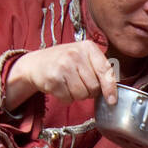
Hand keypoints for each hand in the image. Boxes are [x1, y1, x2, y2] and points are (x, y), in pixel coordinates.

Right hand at [4, 40, 118, 109]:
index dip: (110, 88)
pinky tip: (60, 87)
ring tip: (69, 85)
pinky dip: (66, 98)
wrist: (35, 64)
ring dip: (77, 96)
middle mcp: (75, 54)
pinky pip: (68, 98)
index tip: (112, 100)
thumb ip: (99, 69)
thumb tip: (113, 92)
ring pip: (82, 95)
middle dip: (89, 91)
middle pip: (94, 87)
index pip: (105, 70)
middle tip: (80, 84)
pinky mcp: (53, 78)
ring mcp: (63, 66)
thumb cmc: (64, 62)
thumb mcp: (83, 57)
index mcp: (88, 47)